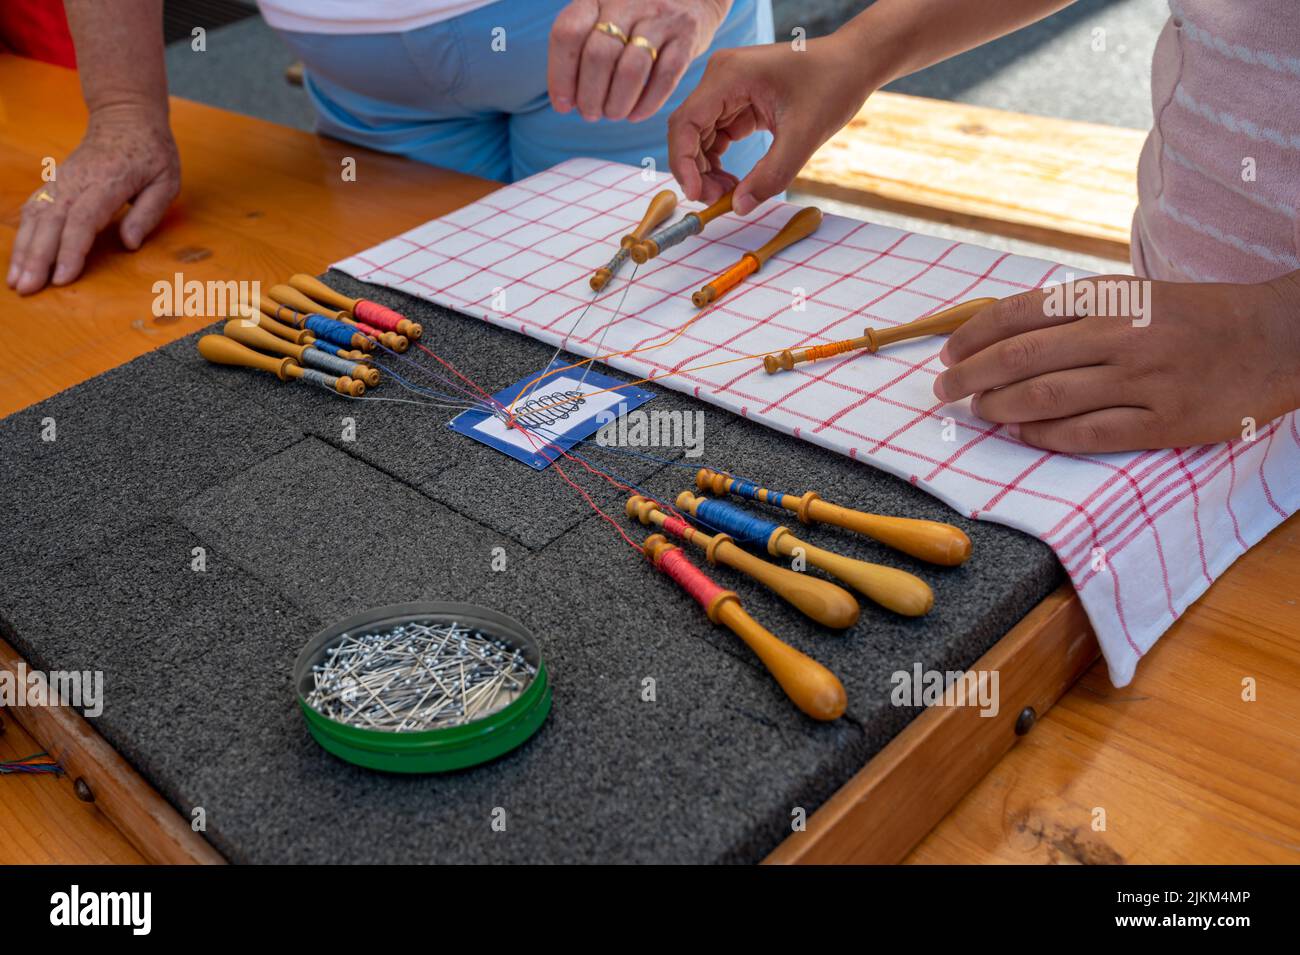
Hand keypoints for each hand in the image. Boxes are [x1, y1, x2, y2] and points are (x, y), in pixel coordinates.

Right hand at [7, 107, 179, 294]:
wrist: (126, 119)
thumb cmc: (152, 153)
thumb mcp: (166, 182)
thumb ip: (148, 214)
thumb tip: (130, 244)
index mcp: (108, 182)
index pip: (83, 220)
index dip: (70, 250)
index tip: (61, 277)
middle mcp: (77, 181)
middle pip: (51, 222)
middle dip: (37, 258)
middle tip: (27, 288)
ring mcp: (62, 180)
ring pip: (35, 216)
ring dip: (23, 250)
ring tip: (16, 280)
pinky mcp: (55, 182)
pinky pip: (33, 208)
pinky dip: (22, 233)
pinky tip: (17, 257)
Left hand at [548, 0, 731, 123]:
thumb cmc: (637, 18)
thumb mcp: (604, 17)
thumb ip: (582, 50)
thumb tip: (566, 101)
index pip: (568, 33)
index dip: (560, 75)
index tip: (562, 104)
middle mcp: (627, 2)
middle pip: (599, 55)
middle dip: (590, 95)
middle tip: (590, 113)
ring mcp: (659, 17)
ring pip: (630, 70)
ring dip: (617, 103)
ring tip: (613, 114)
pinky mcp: (686, 36)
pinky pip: (664, 77)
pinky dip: (647, 103)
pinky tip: (636, 114)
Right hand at [667, 33, 876, 213]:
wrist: (854, 62)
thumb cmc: (833, 85)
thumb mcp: (803, 136)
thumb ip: (771, 175)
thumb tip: (739, 207)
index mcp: (729, 76)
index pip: (685, 124)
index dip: (684, 163)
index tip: (696, 196)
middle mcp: (721, 78)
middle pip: (688, 132)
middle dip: (696, 171)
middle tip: (718, 201)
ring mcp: (727, 88)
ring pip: (700, 138)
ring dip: (707, 170)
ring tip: (729, 193)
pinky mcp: (738, 100)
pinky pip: (717, 136)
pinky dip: (720, 162)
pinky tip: (734, 181)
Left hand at [933, 274, 1299, 451]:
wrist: (1276, 340)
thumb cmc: (1193, 317)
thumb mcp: (1135, 295)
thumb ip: (1075, 311)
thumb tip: (1002, 333)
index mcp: (1111, 297)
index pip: (1021, 313)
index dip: (974, 335)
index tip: (948, 353)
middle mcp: (1122, 335)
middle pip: (1022, 358)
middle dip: (970, 376)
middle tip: (944, 391)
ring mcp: (1143, 381)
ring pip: (1047, 397)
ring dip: (1000, 407)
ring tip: (978, 412)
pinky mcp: (1164, 422)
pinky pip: (1088, 433)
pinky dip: (1045, 436)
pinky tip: (1022, 435)